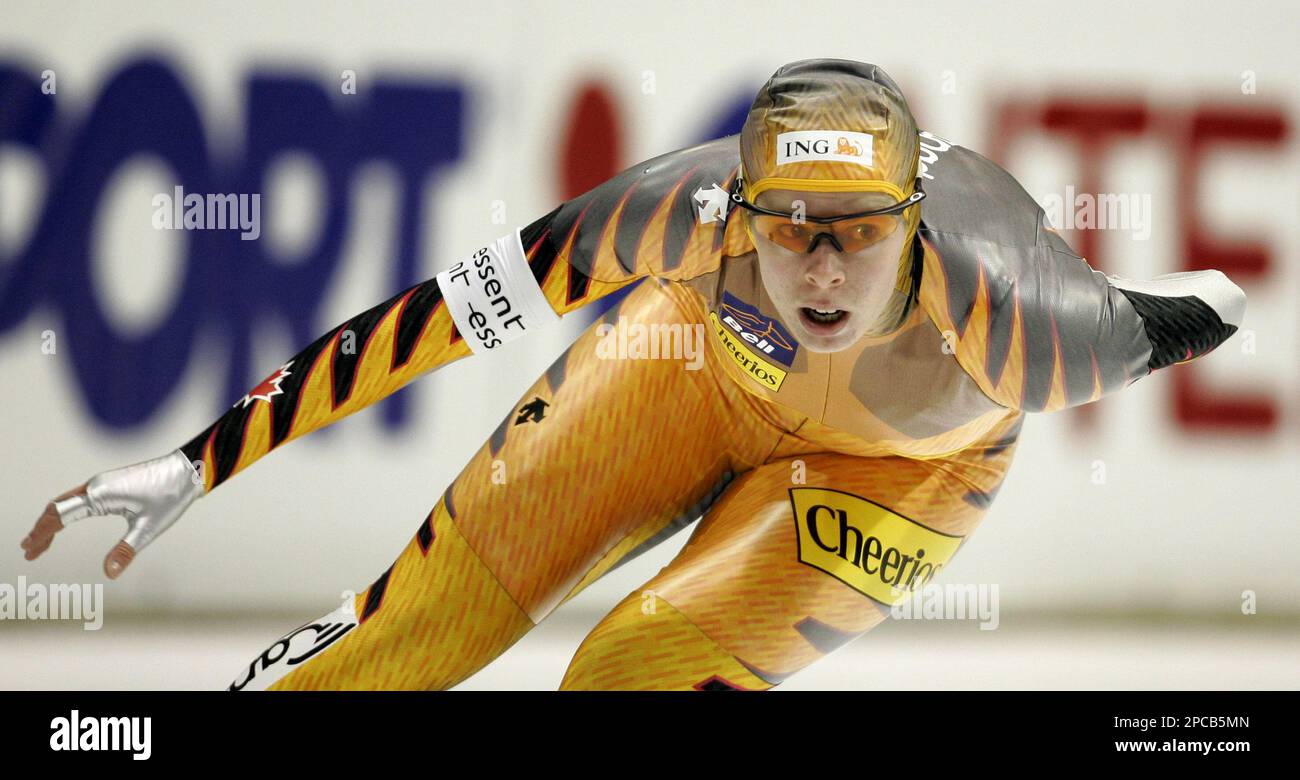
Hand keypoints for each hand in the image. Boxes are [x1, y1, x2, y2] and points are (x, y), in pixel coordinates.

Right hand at [20, 450, 204, 578]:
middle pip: (57, 508)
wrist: (188, 470)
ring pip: (66, 502)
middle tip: (29, 552)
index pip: (58, 515)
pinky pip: (79, 499)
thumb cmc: (171, 496)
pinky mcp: (111, 484)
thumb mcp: (149, 528)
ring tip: (39, 541)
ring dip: (51, 521)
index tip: (29, 550)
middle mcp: (96, 485)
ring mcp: (103, 483)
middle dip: (40, 530)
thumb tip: (109, 574)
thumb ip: (126, 551)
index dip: (41, 534)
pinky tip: (65, 524)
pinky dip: (65, 513)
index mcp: (100, 494)